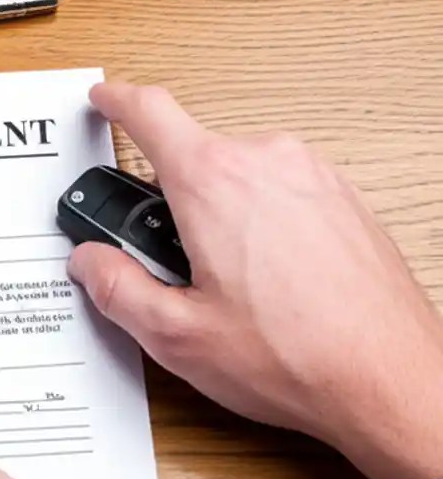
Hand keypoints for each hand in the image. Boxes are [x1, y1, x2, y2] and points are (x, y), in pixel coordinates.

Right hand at [68, 81, 442, 478]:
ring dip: (218, 212)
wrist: (388, 379)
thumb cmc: (295, 357)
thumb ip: (116, 288)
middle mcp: (264, 161)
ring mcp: (311, 174)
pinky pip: (279, 190)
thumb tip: (90, 262)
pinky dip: (261, 221)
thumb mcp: (175, 335)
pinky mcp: (342, 196)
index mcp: (211, 182)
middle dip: (169, 200)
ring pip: (237, 174)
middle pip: (192, 155)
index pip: (149, 112)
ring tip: (227, 283)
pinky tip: (269, 282)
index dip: (116, 101)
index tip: (104, 100)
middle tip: (169, 261)